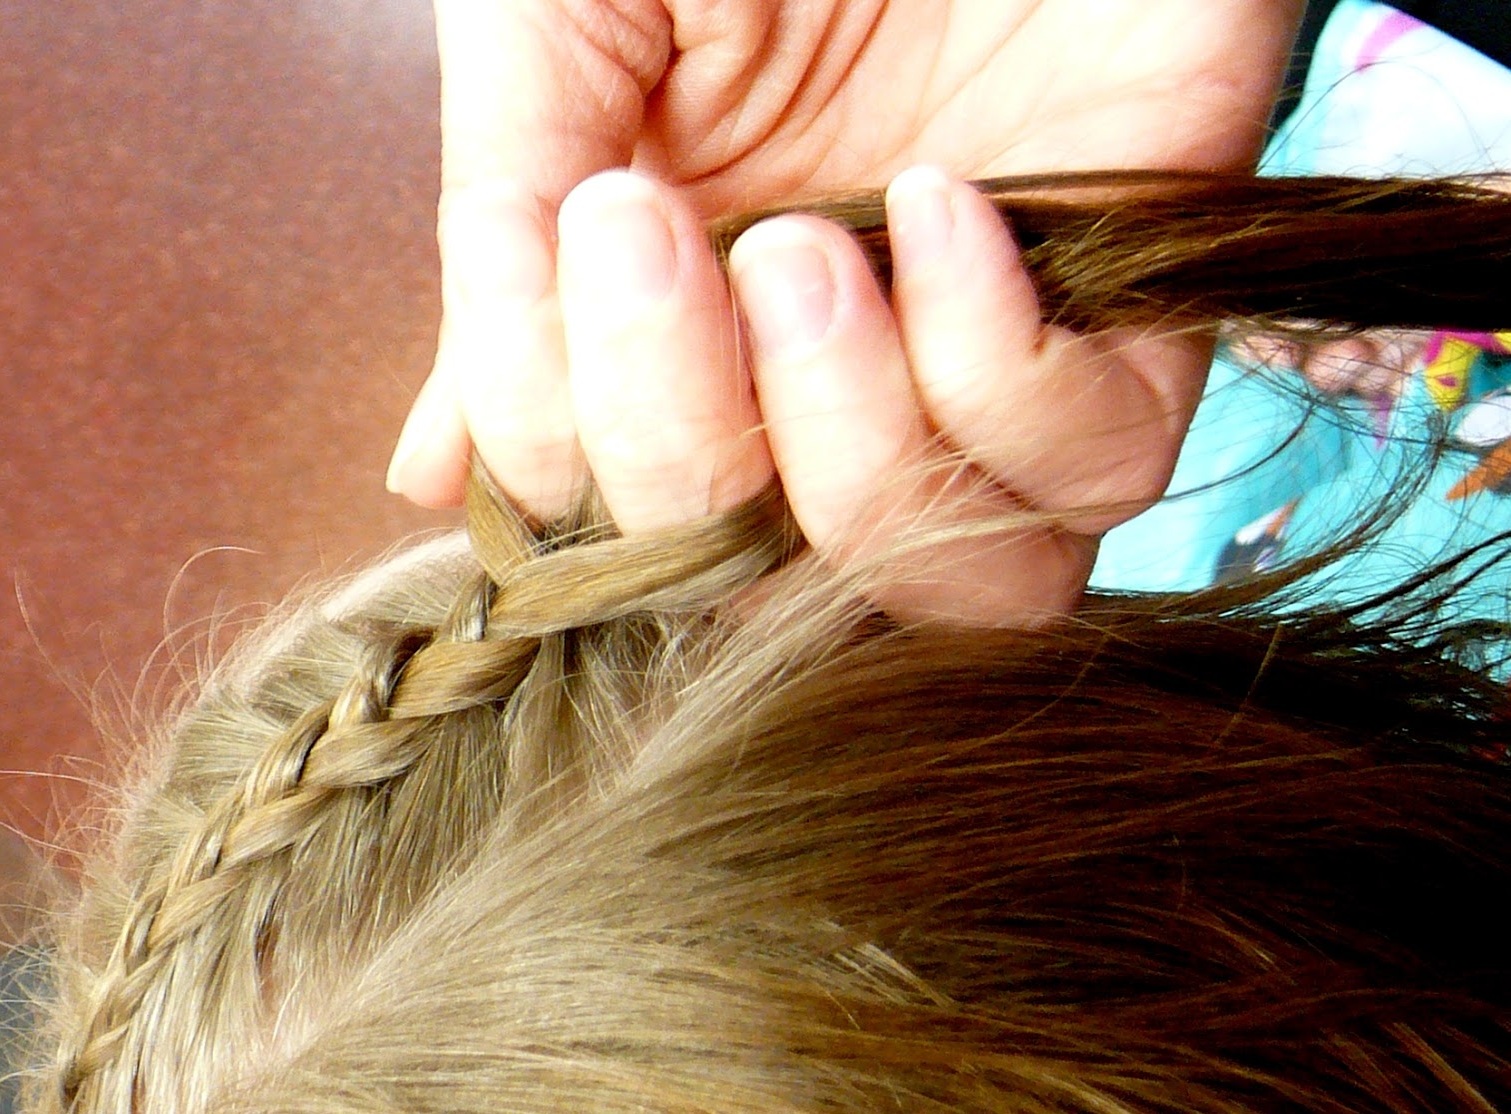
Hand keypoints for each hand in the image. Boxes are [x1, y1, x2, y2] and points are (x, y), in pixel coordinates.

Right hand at [389, 0, 1301, 618]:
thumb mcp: (572, 20)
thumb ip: (505, 229)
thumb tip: (440, 474)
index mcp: (689, 351)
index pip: (623, 534)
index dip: (564, 453)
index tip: (541, 250)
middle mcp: (829, 400)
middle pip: (770, 594)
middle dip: (683, 450)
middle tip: (648, 242)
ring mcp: (980, 378)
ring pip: (952, 585)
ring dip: (855, 459)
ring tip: (807, 252)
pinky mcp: (1136, 325)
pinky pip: (1096, 464)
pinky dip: (1001, 367)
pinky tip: (943, 203)